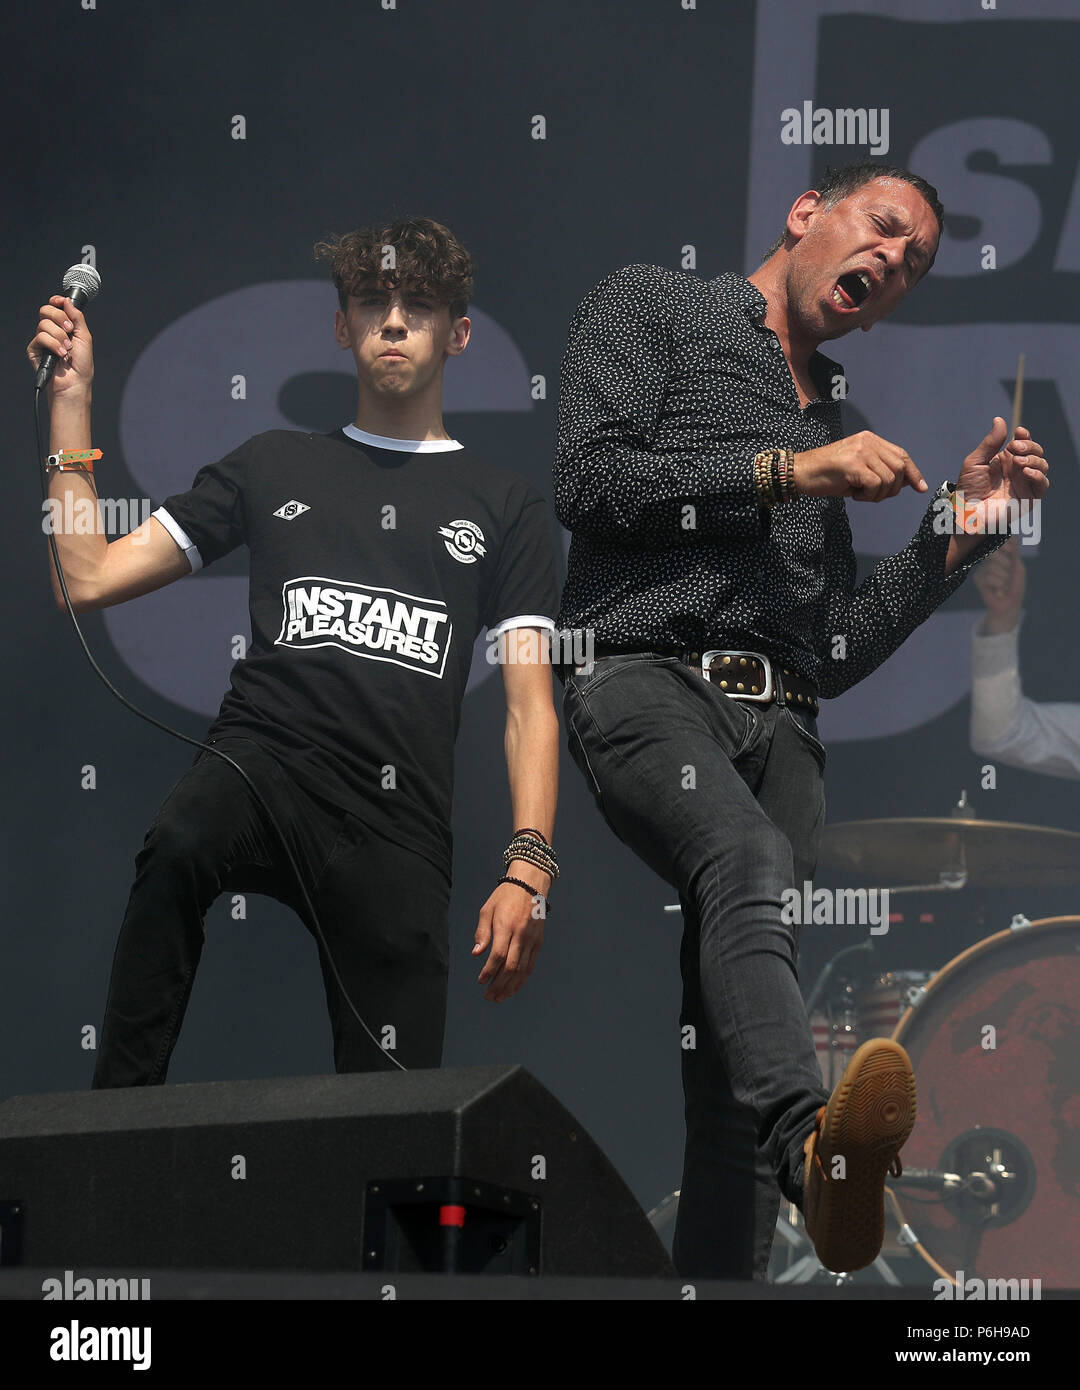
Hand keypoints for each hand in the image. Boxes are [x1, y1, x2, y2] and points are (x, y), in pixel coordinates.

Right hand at [26, 295, 93, 399]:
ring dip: (59, 336)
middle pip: (46, 310)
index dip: (56, 302)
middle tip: (70, 330)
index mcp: (63, 327)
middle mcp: (52, 331)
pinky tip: (60, 354)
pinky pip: (40, 337)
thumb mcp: (84, 337)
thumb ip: (77, 317)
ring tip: (68, 349)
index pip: (54, 307)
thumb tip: (67, 300)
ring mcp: (42, 340)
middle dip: (60, 317)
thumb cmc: (82, 365)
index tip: (61, 302)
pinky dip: (53, 344)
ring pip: (44, 324)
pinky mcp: (35, 349)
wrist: (75, 383)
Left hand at [472, 863, 546, 1002]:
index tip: (480, 981)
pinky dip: (522, 979)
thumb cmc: (504, 896)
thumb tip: (477, 954)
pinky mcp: (538, 942)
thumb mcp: (487, 910)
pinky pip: (531, 965)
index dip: (489, 971)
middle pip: (511, 967)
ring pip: (522, 969)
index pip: (498, 955)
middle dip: (498, 985)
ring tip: (500, 997)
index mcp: (506, 925)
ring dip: (510, 986)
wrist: (530, 884)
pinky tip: (513, 987)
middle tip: (488, 996)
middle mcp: (520, 934)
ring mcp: (532, 939)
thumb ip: (482, 933)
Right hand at [792, 431, 926, 501]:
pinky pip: (876, 485)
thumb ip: (879, 470)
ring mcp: (861, 452)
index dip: (913, 472)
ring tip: (860, 494)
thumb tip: (907, 482)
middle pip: (899, 467)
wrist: (800, 472)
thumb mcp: (858, 468)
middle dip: (894, 488)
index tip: (921, 487)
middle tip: (875, 495)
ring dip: (878, 495)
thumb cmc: (827, 474)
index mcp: (870, 439)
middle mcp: (868, 442)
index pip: (901, 455)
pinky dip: (868, 496)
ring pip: (889, 479)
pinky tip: (854, 494)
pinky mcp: (853, 465)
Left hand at [955, 419, 1048, 521]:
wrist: (967, 513)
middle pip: (1035, 451)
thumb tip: (999, 419)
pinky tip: (1026, 472)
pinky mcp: (1029, 497)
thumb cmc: (968, 489)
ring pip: (1042, 465)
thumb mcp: (975, 462)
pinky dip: (1038, 476)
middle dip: (1029, 446)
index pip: (1023, 442)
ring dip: (1033, 459)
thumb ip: (990, 443)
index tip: (1019, 432)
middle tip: (1015, 447)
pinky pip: (1042, 484)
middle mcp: (1018, 469)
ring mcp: (1025, 483)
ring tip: (1018, 462)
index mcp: (1007, 459)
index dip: (1025, 435)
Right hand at [972, 534, 1025, 632]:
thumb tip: (1013, 535)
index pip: (999, 545)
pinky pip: (989, 577)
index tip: (1011, 551)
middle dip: (1005, 564)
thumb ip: (1014, 553)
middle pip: (994, 553)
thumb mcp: (1018, 568)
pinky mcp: (978, 579)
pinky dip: (998, 585)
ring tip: (1005, 586)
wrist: (1010, 604)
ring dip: (1004, 578)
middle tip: (1010, 575)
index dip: (1004, 545)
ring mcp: (983, 569)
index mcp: (1001, 556)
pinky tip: (998, 590)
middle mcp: (990, 561)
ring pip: (993, 568)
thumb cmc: (1015, 586)